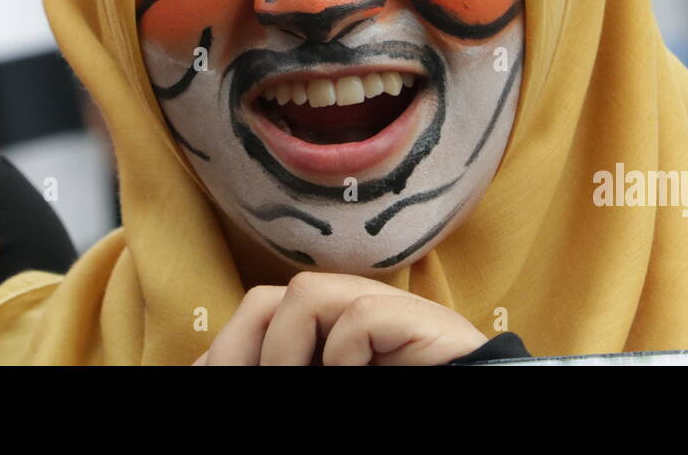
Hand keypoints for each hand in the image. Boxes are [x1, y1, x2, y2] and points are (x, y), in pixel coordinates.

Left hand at [193, 271, 488, 364]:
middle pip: (269, 298)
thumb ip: (290, 368)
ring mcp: (384, 311)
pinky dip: (346, 355)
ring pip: (305, 294)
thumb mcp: (332, 381)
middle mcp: (349, 312)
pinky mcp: (416, 320)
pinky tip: (357, 377)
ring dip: (287, 350)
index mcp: (326, 334)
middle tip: (242, 380)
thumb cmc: (408, 387)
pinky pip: (359, 316)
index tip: (208, 375)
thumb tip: (213, 369)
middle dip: (240, 345)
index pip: (259, 317)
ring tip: (306, 381)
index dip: (225, 350)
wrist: (479, 393)